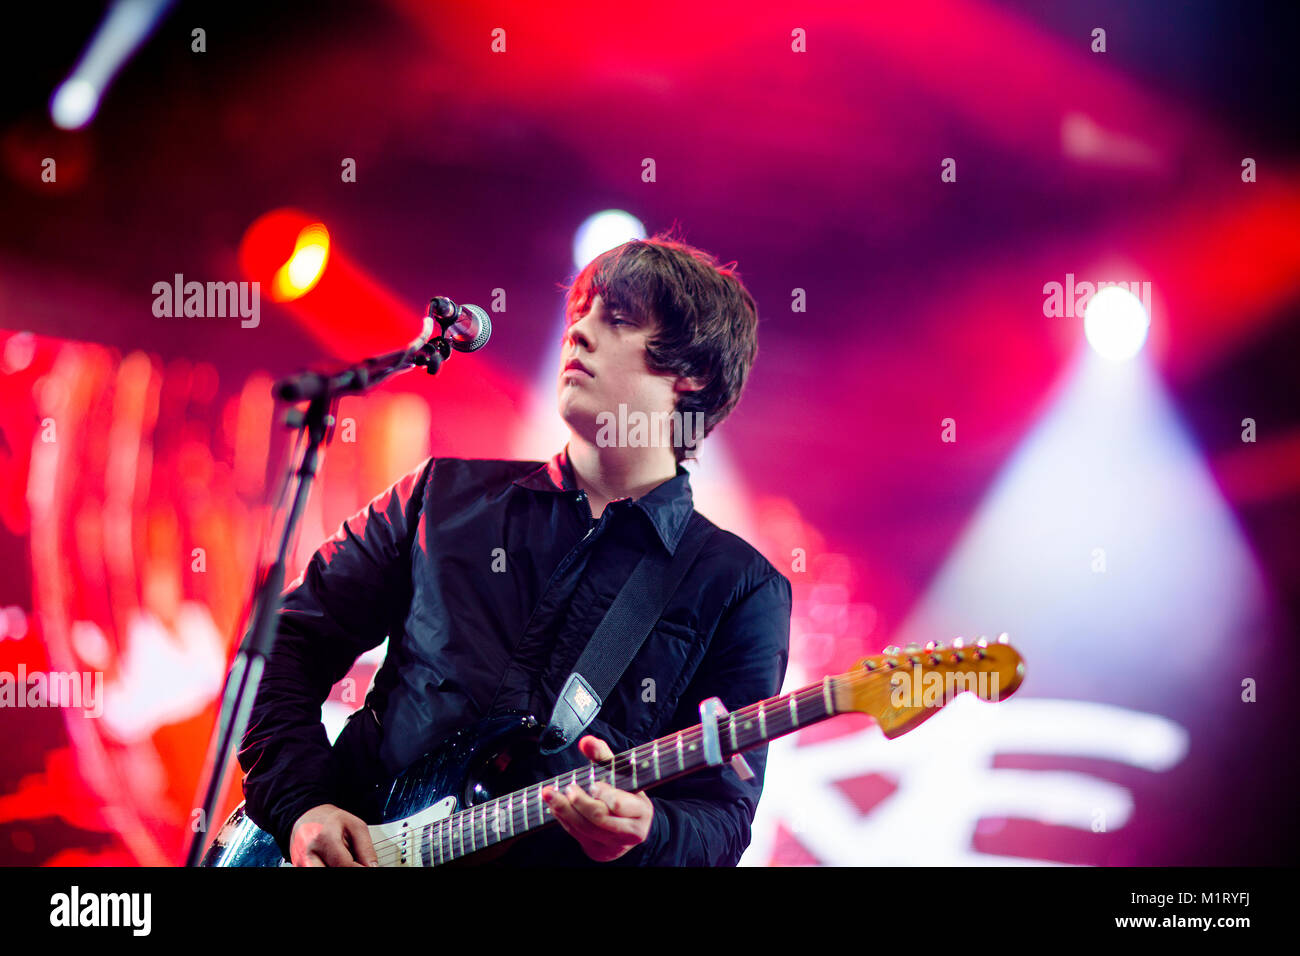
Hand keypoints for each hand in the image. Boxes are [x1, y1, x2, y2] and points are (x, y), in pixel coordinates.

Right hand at [290, 803, 378, 866]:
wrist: (306, 816)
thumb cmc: (331, 820)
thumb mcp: (355, 826)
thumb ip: (366, 848)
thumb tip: (372, 867)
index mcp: (325, 838)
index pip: (345, 865)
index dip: (360, 869)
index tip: (367, 867)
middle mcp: (308, 853)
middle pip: (328, 872)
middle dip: (344, 870)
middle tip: (353, 864)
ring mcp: (300, 862)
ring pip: (319, 871)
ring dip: (334, 868)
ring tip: (342, 860)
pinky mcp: (298, 866)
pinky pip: (314, 870)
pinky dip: (326, 866)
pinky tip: (332, 861)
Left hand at [541, 735, 653, 861]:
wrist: (633, 824)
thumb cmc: (626, 792)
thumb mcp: (621, 772)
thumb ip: (603, 755)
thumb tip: (586, 741)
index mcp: (641, 811)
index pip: (618, 804)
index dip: (603, 794)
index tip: (593, 785)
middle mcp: (630, 832)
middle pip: (599, 817)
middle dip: (579, 802)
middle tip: (568, 787)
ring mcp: (614, 845)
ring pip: (585, 828)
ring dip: (563, 810)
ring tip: (550, 794)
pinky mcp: (599, 852)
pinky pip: (577, 835)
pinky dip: (564, 819)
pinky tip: (555, 806)